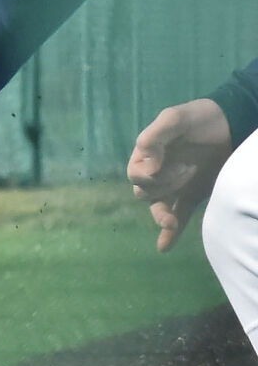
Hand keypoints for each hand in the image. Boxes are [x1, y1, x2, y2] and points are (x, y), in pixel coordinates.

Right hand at [129, 98, 232, 252]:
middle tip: (188, 173)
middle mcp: (156, 173)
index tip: (173, 165)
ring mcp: (173, 186)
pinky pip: (177, 216)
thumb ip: (154, 137)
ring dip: (163, 216)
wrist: (230, 123)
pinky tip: (165, 247)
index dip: (151, 174)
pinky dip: (170, 234)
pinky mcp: (190, 196)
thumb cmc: (198, 118)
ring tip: (171, 221)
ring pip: (158, 208)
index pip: (136, 174)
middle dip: (163, 188)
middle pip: (144, 192)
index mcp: (146, 156)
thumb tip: (149, 168)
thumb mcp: (174, 118)